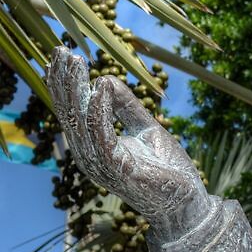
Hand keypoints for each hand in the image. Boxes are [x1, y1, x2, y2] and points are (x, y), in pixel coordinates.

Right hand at [47, 47, 213, 241]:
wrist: (189, 202)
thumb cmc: (168, 170)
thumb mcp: (147, 129)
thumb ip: (127, 108)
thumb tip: (106, 79)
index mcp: (95, 148)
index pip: (72, 112)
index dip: (65, 84)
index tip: (63, 53)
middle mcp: (91, 157)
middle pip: (70, 115)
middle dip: (64, 82)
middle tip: (62, 49)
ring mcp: (102, 166)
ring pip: (80, 123)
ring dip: (77, 90)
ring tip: (78, 61)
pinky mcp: (118, 170)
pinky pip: (101, 136)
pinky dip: (99, 111)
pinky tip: (100, 87)